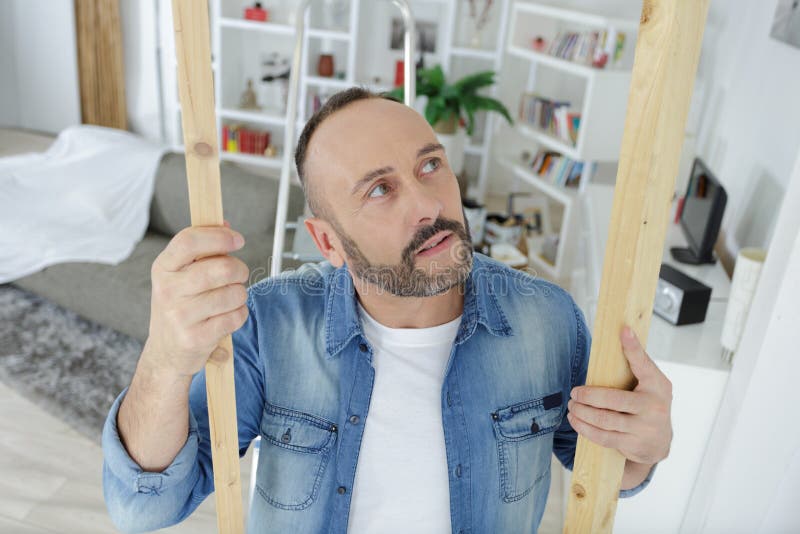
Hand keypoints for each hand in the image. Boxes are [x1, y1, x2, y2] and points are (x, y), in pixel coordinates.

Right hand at [145, 220, 249, 377]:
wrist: (166, 353)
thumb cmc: (180, 306)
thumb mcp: (181, 275)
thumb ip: (202, 250)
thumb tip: (226, 224)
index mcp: (163, 268)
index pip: (189, 240)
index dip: (219, 236)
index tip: (238, 239)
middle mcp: (168, 290)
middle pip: (220, 268)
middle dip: (239, 269)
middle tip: (238, 274)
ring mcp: (180, 316)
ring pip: (233, 293)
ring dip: (240, 295)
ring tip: (228, 300)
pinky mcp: (195, 338)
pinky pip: (235, 317)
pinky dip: (239, 315)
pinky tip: (226, 317)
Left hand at [567, 326, 672, 465]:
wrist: (661, 442)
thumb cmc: (649, 405)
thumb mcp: (650, 384)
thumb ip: (637, 365)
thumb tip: (621, 333)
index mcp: (658, 385)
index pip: (643, 364)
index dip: (633, 347)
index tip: (623, 330)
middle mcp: (654, 406)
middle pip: (613, 399)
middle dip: (588, 396)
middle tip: (574, 392)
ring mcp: (644, 427)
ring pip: (604, 419)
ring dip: (582, 412)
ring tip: (572, 406)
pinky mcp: (633, 444)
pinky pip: (603, 436)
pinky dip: (585, 428)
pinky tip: (575, 421)